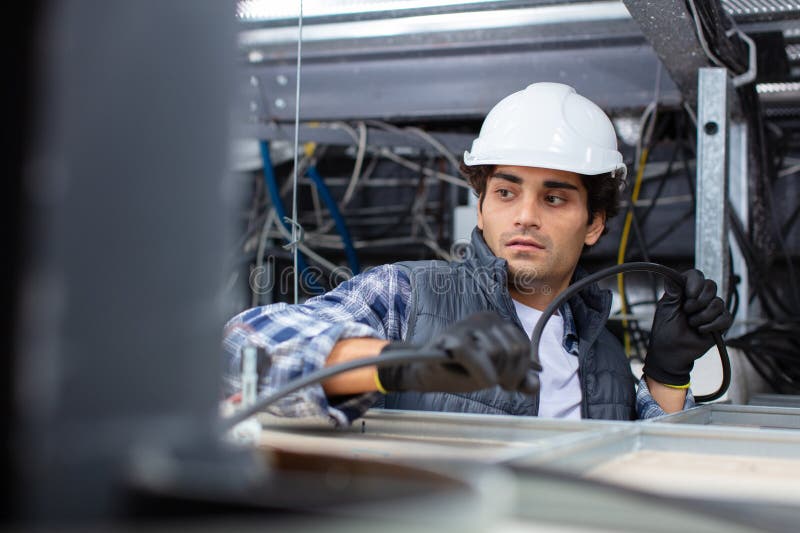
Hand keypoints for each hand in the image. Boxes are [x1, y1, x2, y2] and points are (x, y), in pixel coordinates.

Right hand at [377, 312, 540, 393]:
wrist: (424, 373)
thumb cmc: (459, 372)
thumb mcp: (494, 375)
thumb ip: (518, 379)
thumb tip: (535, 385)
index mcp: (498, 323)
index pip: (524, 347)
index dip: (520, 371)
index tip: (504, 382)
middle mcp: (485, 318)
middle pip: (515, 350)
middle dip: (508, 375)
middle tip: (490, 381)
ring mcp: (467, 324)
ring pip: (498, 352)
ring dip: (489, 375)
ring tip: (474, 376)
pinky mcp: (452, 336)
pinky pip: (476, 356)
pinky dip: (478, 373)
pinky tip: (467, 376)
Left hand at [643, 269, 732, 386]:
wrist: (673, 353)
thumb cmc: (666, 332)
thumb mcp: (666, 310)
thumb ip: (672, 293)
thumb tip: (671, 277)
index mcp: (684, 291)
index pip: (696, 275)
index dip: (695, 283)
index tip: (689, 295)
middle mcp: (699, 298)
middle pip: (711, 285)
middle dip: (699, 301)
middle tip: (687, 312)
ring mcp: (711, 310)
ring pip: (719, 302)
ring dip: (703, 316)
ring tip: (692, 324)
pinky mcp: (720, 323)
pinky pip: (726, 318)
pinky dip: (712, 325)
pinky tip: (702, 331)